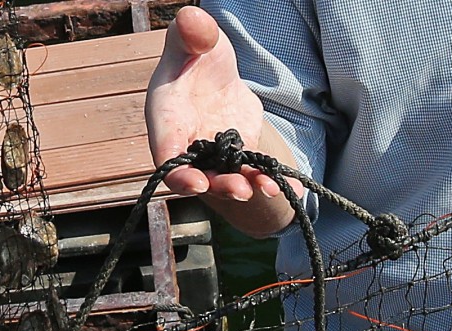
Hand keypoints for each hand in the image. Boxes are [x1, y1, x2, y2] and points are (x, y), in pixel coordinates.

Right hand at [145, 6, 301, 234]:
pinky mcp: (236, 153)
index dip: (177, 171)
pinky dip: (265, 181)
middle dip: (216, 186)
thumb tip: (191, 19)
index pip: (165, 151)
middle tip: (240, 190)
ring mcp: (211, 153)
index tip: (195, 183)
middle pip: (195, 174)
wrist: (213, 68)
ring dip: (242, 187)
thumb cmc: (195, 53)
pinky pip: (248, 172)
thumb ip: (191, 32)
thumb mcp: (194, 39)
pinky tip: (286, 189)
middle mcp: (186, 142)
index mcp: (167, 117)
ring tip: (264, 189)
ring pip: (222, 178)